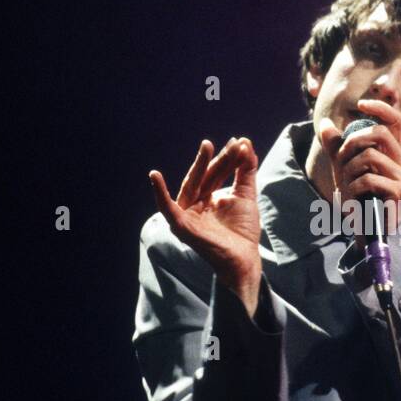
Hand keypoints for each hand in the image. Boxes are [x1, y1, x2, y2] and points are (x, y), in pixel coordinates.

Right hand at [149, 137, 261, 315]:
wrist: (245, 258)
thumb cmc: (243, 230)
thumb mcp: (246, 194)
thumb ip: (246, 170)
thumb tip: (245, 142)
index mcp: (207, 197)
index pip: (216, 173)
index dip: (227, 158)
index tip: (240, 143)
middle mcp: (194, 204)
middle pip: (205, 176)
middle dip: (217, 159)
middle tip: (230, 143)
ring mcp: (187, 214)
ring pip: (191, 184)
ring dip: (199, 165)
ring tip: (207, 146)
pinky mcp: (181, 226)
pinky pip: (167, 208)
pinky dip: (159, 193)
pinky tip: (154, 176)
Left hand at [317, 100, 400, 245]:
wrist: (363, 227)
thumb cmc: (356, 197)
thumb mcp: (343, 167)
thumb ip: (335, 146)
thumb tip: (324, 123)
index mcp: (393, 152)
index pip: (395, 121)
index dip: (381, 107)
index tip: (361, 104)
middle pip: (380, 132)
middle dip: (352, 142)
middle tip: (340, 158)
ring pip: (371, 155)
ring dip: (349, 169)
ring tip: (346, 184)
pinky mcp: (400, 192)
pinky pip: (370, 178)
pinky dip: (354, 185)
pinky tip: (353, 197)